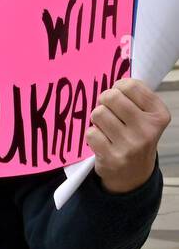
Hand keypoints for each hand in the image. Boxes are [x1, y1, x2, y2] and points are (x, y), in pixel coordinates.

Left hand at [88, 78, 170, 192]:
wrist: (134, 174)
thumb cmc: (135, 136)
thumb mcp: (145, 116)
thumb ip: (134, 96)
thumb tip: (114, 75)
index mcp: (158, 115)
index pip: (130, 85)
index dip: (118, 88)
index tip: (119, 96)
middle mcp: (148, 129)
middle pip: (110, 97)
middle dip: (104, 101)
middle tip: (108, 111)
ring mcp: (130, 145)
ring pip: (98, 113)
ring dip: (97, 119)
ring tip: (106, 128)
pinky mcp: (112, 157)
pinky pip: (90, 132)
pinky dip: (92, 135)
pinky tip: (102, 142)